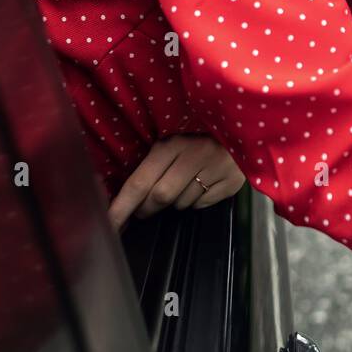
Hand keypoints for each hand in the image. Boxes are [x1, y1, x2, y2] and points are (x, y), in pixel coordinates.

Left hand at [107, 133, 247, 231]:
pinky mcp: (231, 182)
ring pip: (182, 203)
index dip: (122, 207)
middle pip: (160, 197)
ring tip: (185, 183)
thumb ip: (152, 166)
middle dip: (148, 207)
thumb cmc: (198, 136)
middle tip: (145, 207)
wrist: (241, 126)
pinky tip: (203, 184)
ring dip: (176, 201)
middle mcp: (193, 155)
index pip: (139, 182)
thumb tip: (128, 200)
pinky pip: (203, 204)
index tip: (110, 225)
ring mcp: (215, 168)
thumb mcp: (172, 143)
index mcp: (171, 144)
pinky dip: (197, 201)